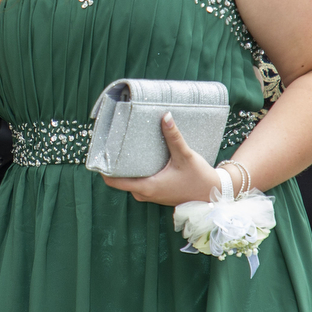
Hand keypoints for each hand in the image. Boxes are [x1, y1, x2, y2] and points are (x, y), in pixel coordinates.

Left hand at [103, 112, 219, 205]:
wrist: (214, 194)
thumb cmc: (199, 178)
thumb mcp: (185, 156)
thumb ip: (174, 137)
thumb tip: (165, 115)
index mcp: (146, 187)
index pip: (113, 181)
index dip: (101, 169)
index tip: (97, 153)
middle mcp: (144, 194)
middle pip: (118, 179)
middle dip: (113, 163)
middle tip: (110, 143)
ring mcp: (149, 195)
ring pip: (128, 180)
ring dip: (124, 167)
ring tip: (121, 146)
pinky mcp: (155, 193)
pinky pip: (137, 181)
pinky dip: (135, 171)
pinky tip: (137, 156)